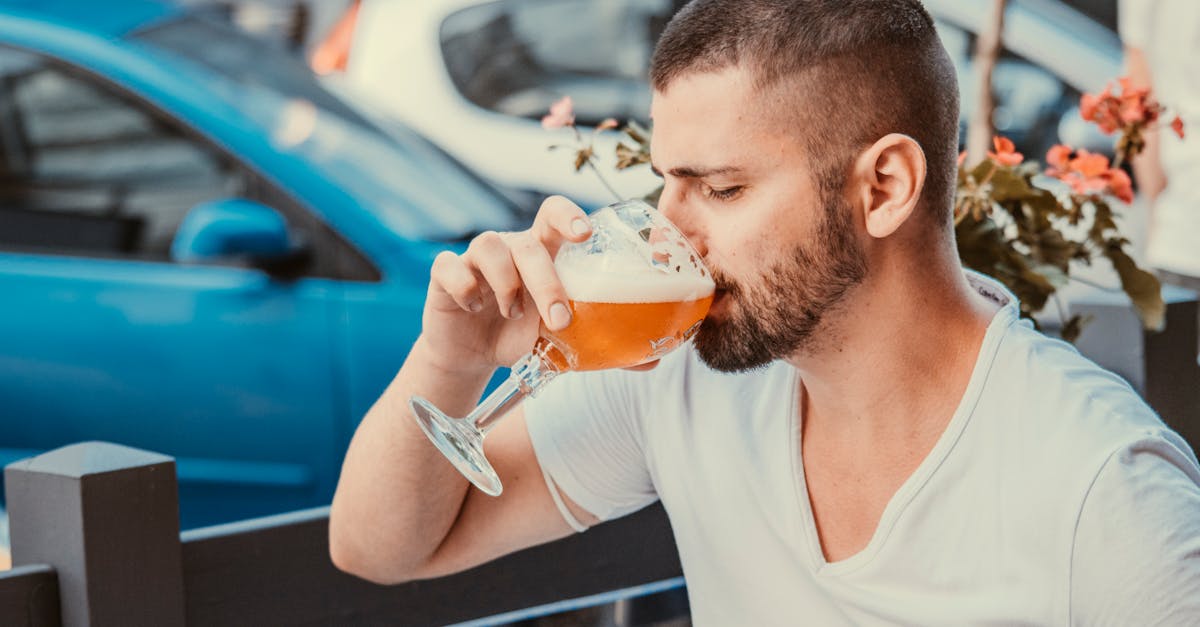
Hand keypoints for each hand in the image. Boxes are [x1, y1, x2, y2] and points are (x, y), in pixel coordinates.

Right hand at [420, 196, 592, 375]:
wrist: (473, 356)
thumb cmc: (516, 334)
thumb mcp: (548, 332)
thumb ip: (571, 321)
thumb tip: (607, 330)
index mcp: (539, 252)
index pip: (553, 215)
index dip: (568, 217)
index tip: (585, 235)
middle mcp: (508, 248)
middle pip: (528, 245)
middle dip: (546, 283)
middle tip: (559, 320)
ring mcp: (474, 258)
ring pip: (489, 245)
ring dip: (506, 284)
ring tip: (512, 313)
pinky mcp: (443, 274)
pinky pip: (450, 265)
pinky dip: (465, 288)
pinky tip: (472, 308)